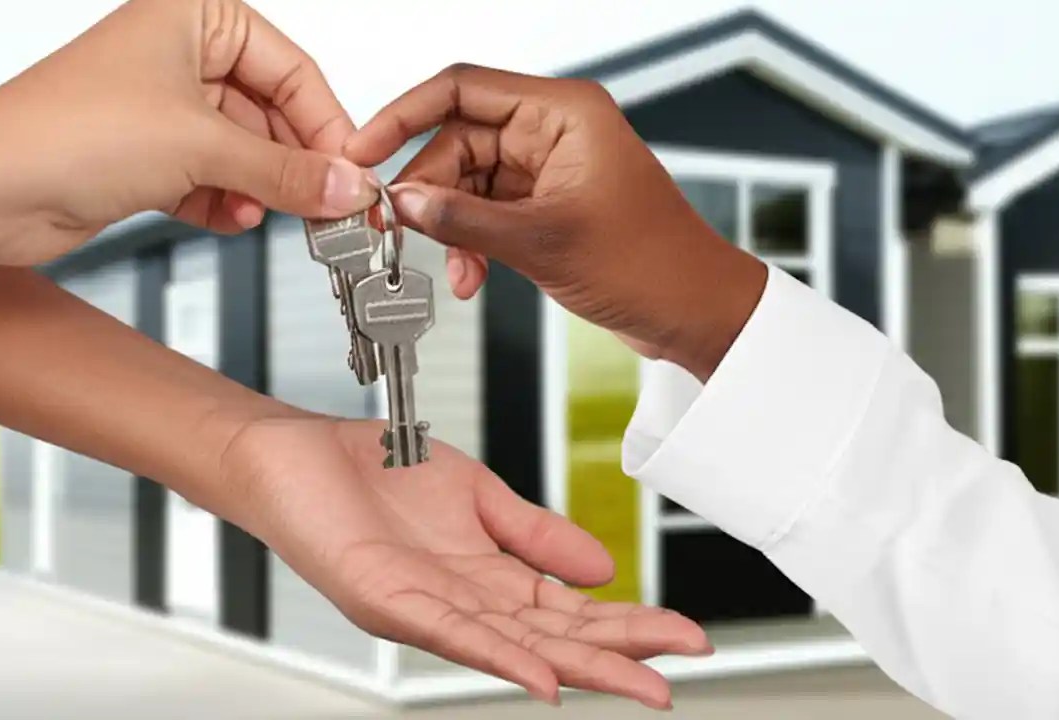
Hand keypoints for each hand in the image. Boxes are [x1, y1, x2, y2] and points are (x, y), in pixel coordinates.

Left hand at [0, 0, 373, 268]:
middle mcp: (180, 55)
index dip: (327, 126)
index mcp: (196, 16)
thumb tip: (348, 186)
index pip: (293, 71)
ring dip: (259, 189)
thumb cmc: (65, 133)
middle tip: (327, 206)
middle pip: (272, 115)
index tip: (352, 173)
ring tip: (267, 213)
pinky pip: (215, 178)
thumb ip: (288, 172)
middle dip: (294, 165)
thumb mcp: (204, 148)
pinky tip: (227, 217)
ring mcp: (164, 108)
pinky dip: (227, 202)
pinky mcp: (150, 156)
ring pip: (245, 152)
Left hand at [225, 414, 711, 707]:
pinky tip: (545, 678)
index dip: (628, 623)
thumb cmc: (374, 473)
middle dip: (622, 656)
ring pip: (518, 647)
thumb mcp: (478, 495)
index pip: (572, 612)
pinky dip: (503, 657)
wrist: (296, 452)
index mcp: (489, 576)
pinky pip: (454, 634)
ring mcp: (426, 607)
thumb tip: (604, 568)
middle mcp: (463, 602)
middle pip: (556, 640)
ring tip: (640, 686)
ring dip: (582, 669)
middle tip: (682, 674)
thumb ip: (537, 534)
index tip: (684, 633)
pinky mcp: (387, 599)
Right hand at [343, 65, 766, 380]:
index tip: (365, 151)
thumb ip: (465, 219)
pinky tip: (472, 273)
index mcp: (562, 113)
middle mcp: (553, 131)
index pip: (461, 89)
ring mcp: (549, 169)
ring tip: (457, 267)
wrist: (693, 312)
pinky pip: (489, 211)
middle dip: (429, 189)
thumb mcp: (543, 241)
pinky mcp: (548, 204)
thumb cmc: (651, 264)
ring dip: (452, 227)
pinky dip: (473, 241)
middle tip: (400, 228)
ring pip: (469, 182)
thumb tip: (406, 203)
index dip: (404, 116)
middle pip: (458, 141)